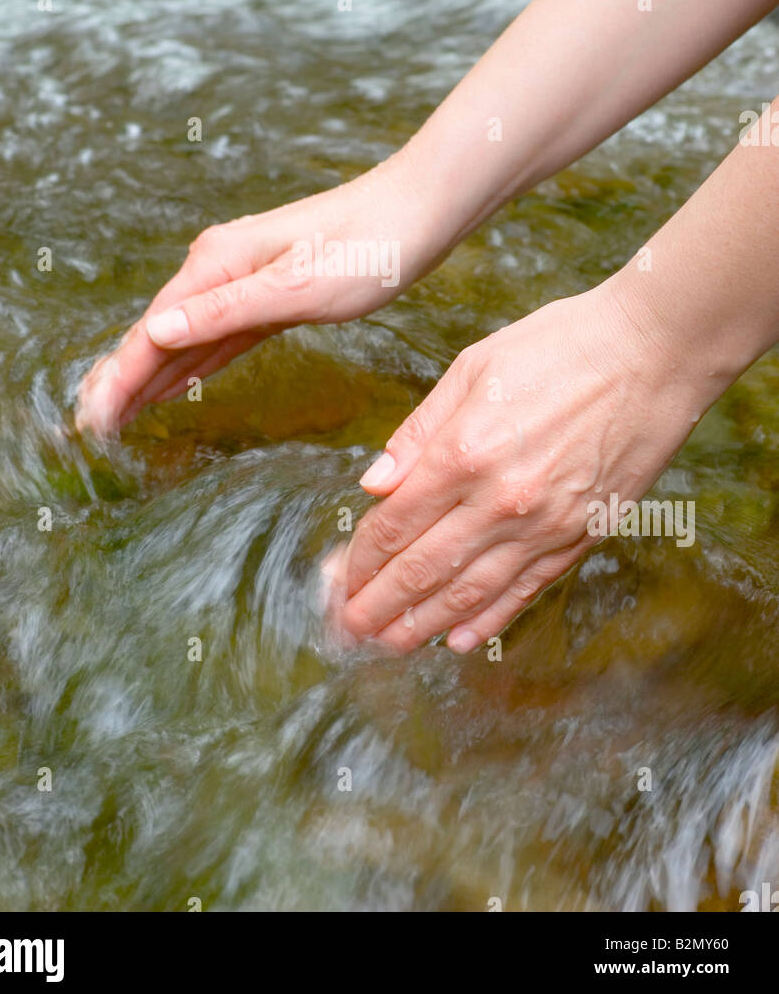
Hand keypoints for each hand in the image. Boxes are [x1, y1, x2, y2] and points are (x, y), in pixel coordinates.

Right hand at [76, 152, 437, 434]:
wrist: (419, 212)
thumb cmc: (367, 247)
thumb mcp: (296, 287)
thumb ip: (224, 313)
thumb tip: (155, 334)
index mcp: (216, 264)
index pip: (154, 333)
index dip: (120, 379)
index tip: (91, 422)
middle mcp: (219, 268)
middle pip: (158, 335)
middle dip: (122, 381)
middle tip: (88, 429)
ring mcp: (244, 280)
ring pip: (185, 339)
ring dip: (150, 376)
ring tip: (115, 414)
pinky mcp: (270, 294)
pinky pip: (218, 337)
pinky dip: (191, 364)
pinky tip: (174, 385)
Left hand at [338, 279, 716, 653]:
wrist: (653, 354)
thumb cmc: (560, 348)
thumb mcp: (472, 368)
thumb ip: (418, 432)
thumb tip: (373, 484)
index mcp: (463, 453)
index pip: (395, 525)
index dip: (360, 560)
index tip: (339, 581)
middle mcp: (500, 500)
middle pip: (423, 570)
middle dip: (379, 605)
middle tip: (350, 629)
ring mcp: (544, 525)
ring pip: (470, 592)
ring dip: (423, 624)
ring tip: (390, 645)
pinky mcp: (582, 535)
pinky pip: (526, 589)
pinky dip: (491, 619)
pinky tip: (461, 639)